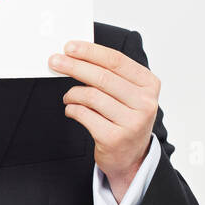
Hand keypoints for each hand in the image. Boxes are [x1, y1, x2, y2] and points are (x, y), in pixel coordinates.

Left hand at [48, 40, 158, 203]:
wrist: (131, 157)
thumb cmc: (126, 119)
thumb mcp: (128, 94)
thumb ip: (111, 74)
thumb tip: (78, 55)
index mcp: (149, 84)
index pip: (116, 61)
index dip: (90, 52)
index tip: (70, 47)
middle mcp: (145, 103)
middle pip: (102, 77)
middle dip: (74, 66)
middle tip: (55, 62)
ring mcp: (132, 122)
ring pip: (91, 96)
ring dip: (72, 93)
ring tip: (68, 97)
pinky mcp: (115, 138)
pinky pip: (84, 115)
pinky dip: (72, 110)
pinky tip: (71, 110)